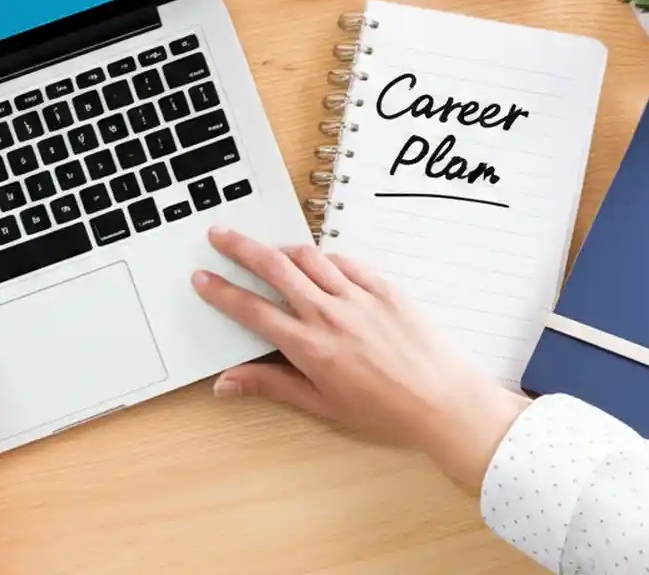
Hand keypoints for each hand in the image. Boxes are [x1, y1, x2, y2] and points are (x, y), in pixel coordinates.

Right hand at [193, 227, 528, 492]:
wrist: (445, 403)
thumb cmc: (388, 412)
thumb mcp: (323, 405)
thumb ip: (271, 386)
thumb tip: (226, 384)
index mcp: (310, 347)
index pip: (253, 310)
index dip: (222, 292)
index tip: (203, 278)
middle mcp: (330, 315)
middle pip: (274, 268)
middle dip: (241, 248)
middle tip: (220, 234)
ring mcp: (359, 297)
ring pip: (309, 258)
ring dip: (281, 247)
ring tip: (265, 246)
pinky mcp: (385, 288)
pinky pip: (346, 262)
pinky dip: (324, 257)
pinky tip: (317, 261)